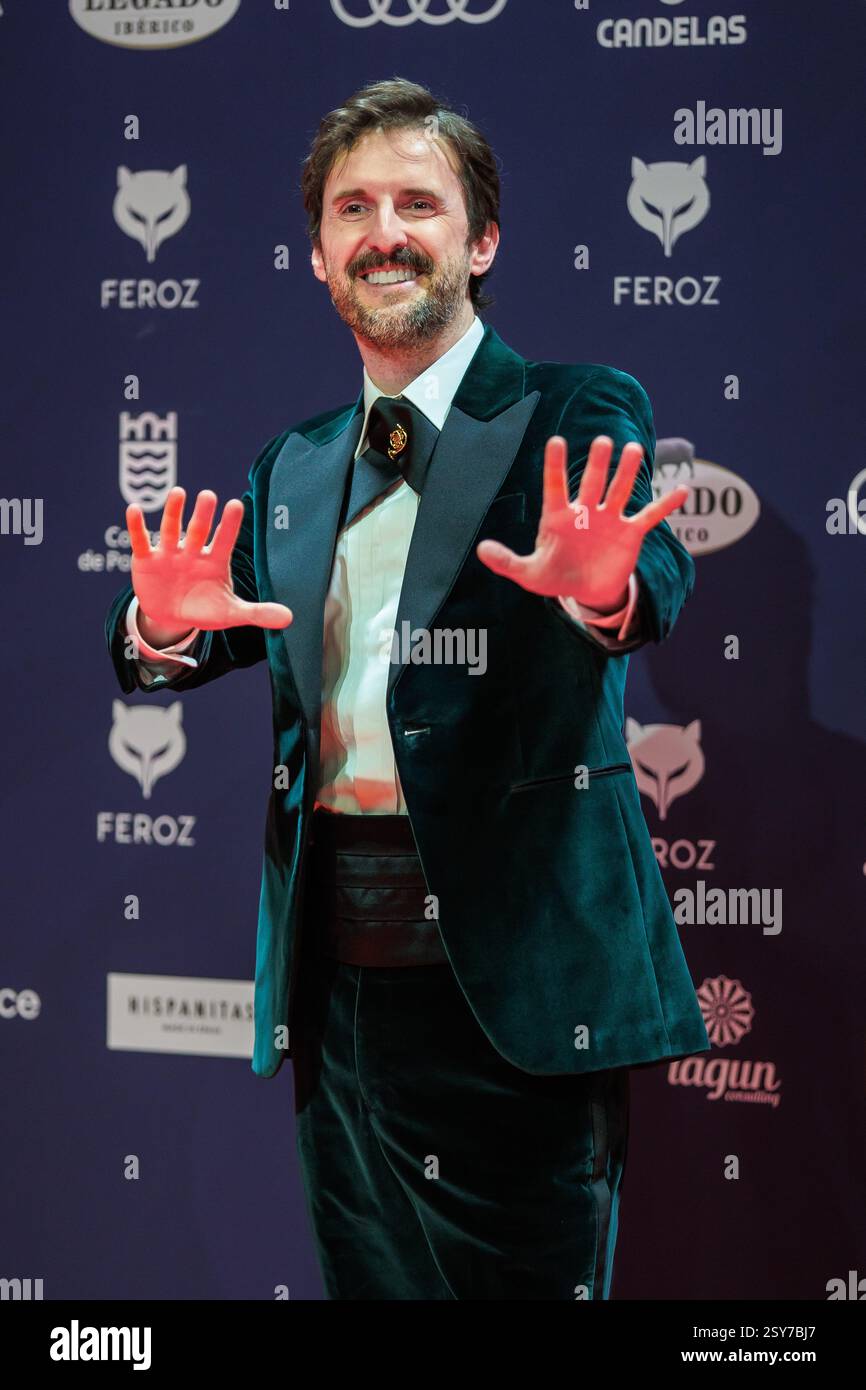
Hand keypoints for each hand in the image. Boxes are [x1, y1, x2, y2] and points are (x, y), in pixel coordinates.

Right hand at [127, 487, 292, 637]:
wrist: (172, 618)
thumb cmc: (204, 609)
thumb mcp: (231, 613)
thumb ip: (258, 612)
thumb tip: (290, 618)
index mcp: (215, 561)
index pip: (225, 540)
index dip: (229, 525)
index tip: (236, 505)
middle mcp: (193, 552)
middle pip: (199, 530)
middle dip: (203, 514)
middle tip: (209, 495)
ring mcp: (169, 554)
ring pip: (171, 529)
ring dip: (173, 512)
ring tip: (178, 493)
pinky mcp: (147, 560)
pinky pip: (141, 541)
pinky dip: (137, 526)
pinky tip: (134, 510)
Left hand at [476, 434, 688, 610]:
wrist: (586, 591)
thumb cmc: (556, 576)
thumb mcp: (529, 573)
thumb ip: (507, 562)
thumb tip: (481, 550)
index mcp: (558, 518)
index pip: (555, 487)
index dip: (554, 466)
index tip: (555, 440)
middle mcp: (586, 512)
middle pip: (591, 483)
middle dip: (597, 464)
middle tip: (603, 442)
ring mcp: (609, 519)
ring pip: (620, 491)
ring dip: (627, 472)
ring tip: (634, 449)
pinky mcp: (630, 533)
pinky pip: (650, 516)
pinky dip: (666, 505)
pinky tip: (682, 489)